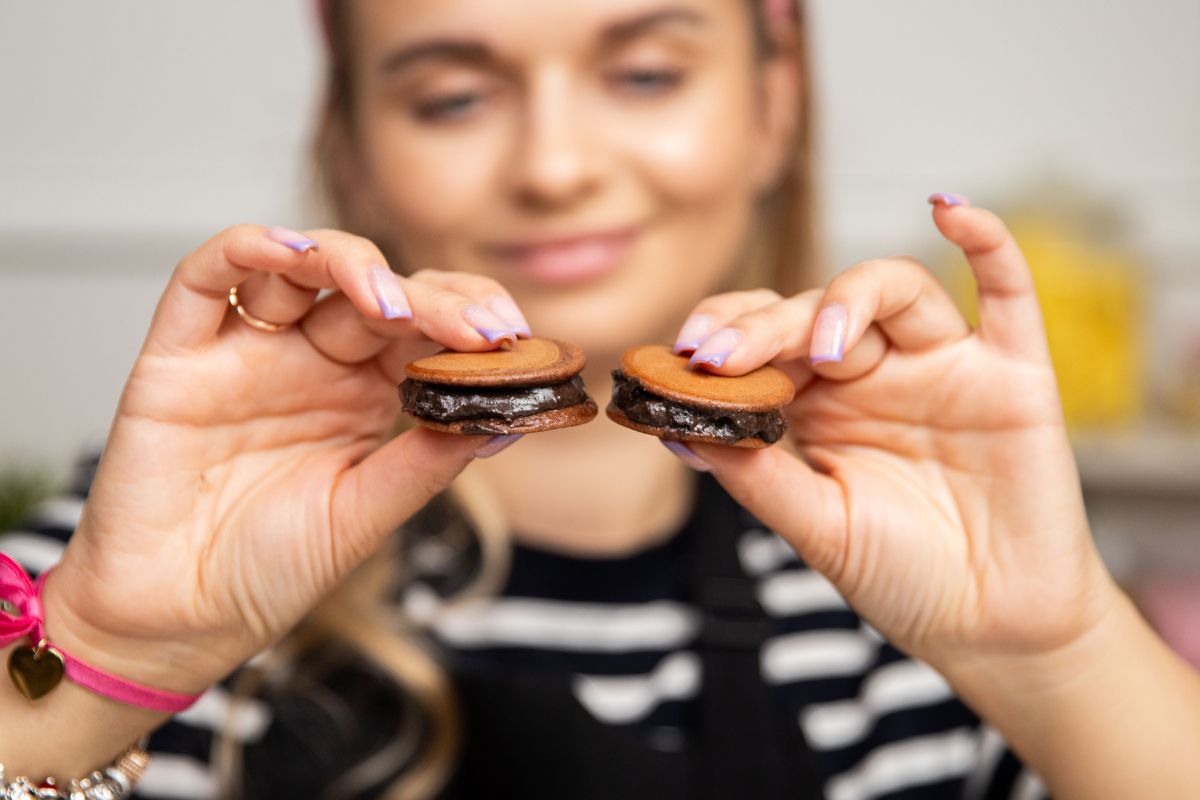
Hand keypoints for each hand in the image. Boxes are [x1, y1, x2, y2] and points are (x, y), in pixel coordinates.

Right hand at [42, 226, 530, 693]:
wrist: (176, 622)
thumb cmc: (266, 572)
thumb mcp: (363, 515)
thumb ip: (427, 460)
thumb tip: (508, 417)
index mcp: (360, 394)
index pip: (420, 330)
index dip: (465, 320)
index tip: (512, 337)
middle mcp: (308, 361)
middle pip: (373, 293)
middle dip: (430, 299)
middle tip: (475, 324)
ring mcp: (246, 352)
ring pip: (299, 269)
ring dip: (350, 265)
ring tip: (390, 303)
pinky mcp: (179, 355)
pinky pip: (205, 279)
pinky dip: (247, 250)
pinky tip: (293, 255)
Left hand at [673, 198, 1116, 670]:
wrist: (993, 628)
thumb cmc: (904, 578)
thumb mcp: (816, 527)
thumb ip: (755, 474)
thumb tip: (673, 429)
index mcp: (823, 403)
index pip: (767, 341)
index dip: (727, 335)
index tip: (683, 356)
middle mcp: (878, 372)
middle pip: (818, 311)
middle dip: (765, 326)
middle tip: (720, 356)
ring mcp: (945, 366)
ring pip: (896, 290)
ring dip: (848, 300)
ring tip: (817, 347)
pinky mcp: (1014, 374)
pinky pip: (1008, 293)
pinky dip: (988, 243)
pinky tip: (949, 210)